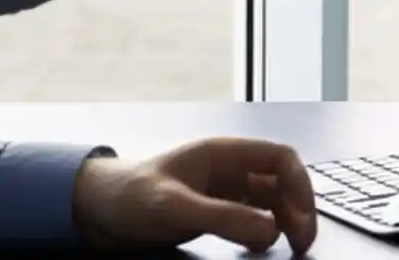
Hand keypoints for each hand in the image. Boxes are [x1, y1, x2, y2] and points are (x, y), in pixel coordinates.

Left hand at [72, 137, 316, 254]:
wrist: (94, 213)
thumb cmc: (127, 196)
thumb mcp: (174, 207)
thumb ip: (222, 217)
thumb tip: (270, 231)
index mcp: (223, 153)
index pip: (279, 158)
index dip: (299, 183)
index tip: (302, 215)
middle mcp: (229, 170)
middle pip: (281, 182)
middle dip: (299, 208)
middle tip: (304, 241)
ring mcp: (223, 192)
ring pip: (272, 202)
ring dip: (287, 221)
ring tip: (294, 246)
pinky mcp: (215, 214)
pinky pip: (254, 219)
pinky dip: (267, 232)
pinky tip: (264, 246)